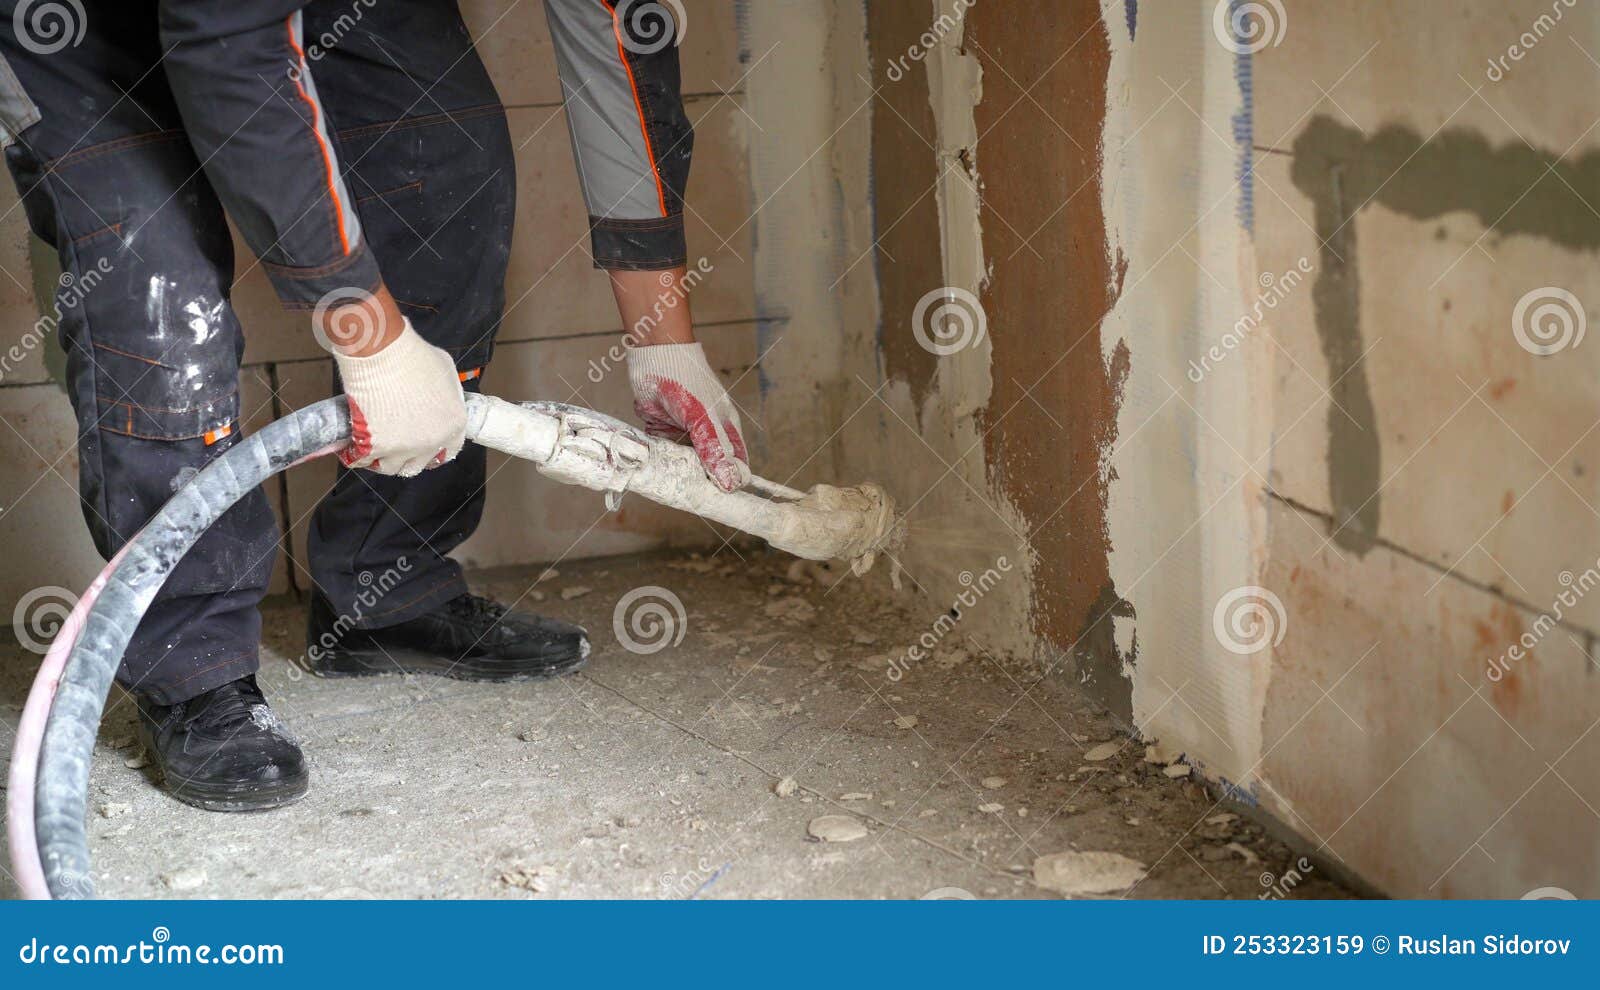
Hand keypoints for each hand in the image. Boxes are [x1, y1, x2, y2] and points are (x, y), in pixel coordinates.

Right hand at [332, 319, 466, 476]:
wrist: (383, 351)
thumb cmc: (413, 355)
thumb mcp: (446, 372)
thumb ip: (447, 394)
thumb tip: (439, 398)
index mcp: (454, 425)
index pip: (448, 451)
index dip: (433, 451)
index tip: (422, 448)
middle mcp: (431, 442)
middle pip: (416, 465)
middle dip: (405, 458)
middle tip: (392, 446)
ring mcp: (403, 447)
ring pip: (389, 467)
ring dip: (379, 459)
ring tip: (370, 446)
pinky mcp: (375, 446)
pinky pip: (361, 460)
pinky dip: (353, 455)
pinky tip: (349, 447)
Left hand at [627, 342, 748, 491]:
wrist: (653, 355)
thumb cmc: (687, 379)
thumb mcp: (703, 418)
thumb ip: (714, 450)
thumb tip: (730, 483)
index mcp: (727, 433)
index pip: (736, 468)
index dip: (730, 485)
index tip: (717, 502)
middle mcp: (708, 438)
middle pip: (709, 471)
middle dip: (700, 484)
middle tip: (689, 498)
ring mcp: (685, 437)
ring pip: (685, 466)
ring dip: (677, 475)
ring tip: (669, 488)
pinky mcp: (663, 434)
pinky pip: (663, 457)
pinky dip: (659, 464)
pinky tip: (654, 473)